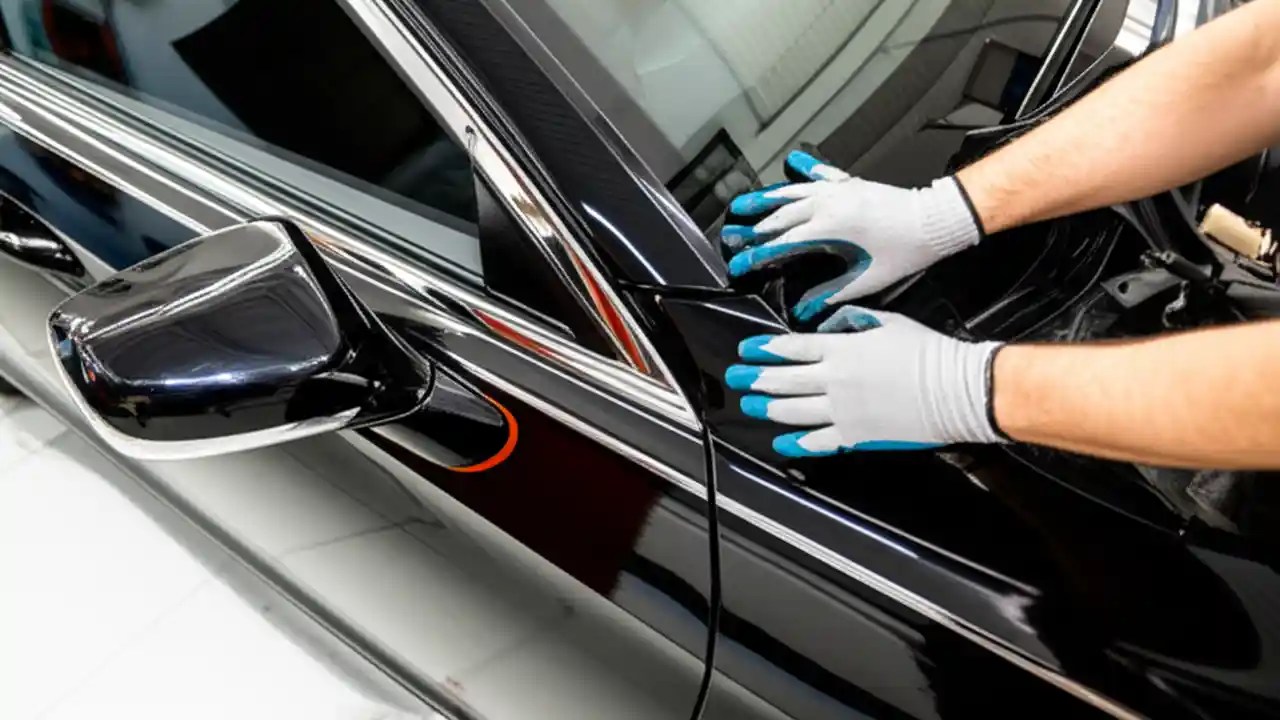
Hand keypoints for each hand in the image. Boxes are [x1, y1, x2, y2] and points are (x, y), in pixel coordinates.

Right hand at [721, 151, 982, 321]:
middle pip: (779, 217)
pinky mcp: (849, 182)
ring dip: (765, 199)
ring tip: (742, 204)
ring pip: (791, 192)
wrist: (936, 220)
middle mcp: (827, 204)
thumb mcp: (868, 279)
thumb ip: (832, 293)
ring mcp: (837, 189)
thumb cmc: (906, 250)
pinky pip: (818, 173)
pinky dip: (803, 170)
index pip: (781, 243)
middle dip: (751, 228)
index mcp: (829, 229)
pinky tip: (791, 164)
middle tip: (730, 237)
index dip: (756, 255)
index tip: (739, 265)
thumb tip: (804, 309)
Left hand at [724, 306, 1005, 457]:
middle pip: (783, 379)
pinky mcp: (855, 435)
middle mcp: (835, 380)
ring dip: (766, 408)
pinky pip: (817, 441)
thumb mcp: (889, 321)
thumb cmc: (928, 353)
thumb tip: (832, 324)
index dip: (764, 348)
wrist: (956, 389)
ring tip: (748, 405)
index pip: (791, 347)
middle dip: (754, 378)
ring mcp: (842, 411)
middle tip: (736, 377)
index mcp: (842, 349)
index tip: (747, 349)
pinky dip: (796, 442)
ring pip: (792, 410)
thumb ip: (854, 320)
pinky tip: (781, 442)